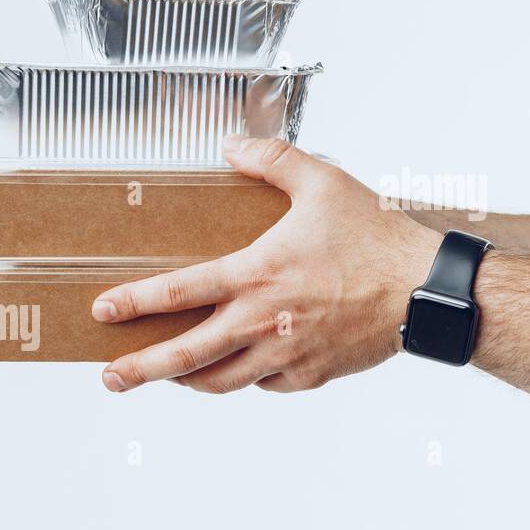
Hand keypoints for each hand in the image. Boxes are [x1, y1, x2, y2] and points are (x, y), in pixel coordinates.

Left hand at [93, 135, 442, 393]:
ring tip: (163, 377)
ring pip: (219, 381)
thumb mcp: (322, 183)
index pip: (179, 291)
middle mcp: (261, 321)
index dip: (135, 302)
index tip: (102, 311)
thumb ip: (271, 161)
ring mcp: (283, 355)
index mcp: (256, 274)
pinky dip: (242, 377)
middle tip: (110, 376)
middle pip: (185, 356)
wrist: (426, 292)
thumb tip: (230, 145)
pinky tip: (235, 367)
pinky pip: (262, 384)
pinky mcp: (307, 376)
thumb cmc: (376, 236)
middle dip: (140, 369)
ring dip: (185, 380)